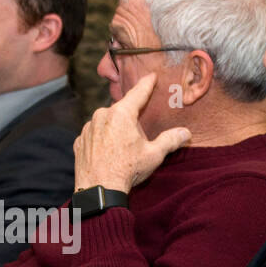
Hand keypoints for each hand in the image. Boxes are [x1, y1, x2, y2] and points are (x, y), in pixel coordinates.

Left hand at [73, 73, 190, 192]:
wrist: (98, 191)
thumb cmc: (127, 171)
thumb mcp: (153, 155)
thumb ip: (170, 140)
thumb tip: (186, 133)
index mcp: (122, 114)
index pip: (138, 93)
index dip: (147, 84)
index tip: (151, 76)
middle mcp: (102, 115)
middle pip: (121, 110)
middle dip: (130, 119)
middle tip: (137, 137)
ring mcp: (88, 128)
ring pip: (105, 122)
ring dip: (114, 130)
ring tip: (121, 150)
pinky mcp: (79, 142)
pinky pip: (93, 135)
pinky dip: (101, 140)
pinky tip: (107, 154)